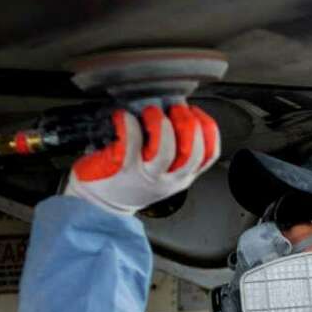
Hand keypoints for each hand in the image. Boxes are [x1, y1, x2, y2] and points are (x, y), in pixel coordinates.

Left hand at [65, 103, 221, 215]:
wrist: (103, 203)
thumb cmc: (132, 183)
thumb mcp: (164, 174)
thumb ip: (177, 152)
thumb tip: (179, 114)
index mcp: (182, 176)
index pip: (209, 155)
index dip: (208, 130)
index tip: (196, 113)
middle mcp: (167, 178)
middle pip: (191, 153)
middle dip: (188, 125)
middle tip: (176, 108)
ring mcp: (146, 175)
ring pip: (165, 152)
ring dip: (161, 125)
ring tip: (152, 111)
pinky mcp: (124, 168)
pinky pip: (130, 143)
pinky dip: (128, 124)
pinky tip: (123, 116)